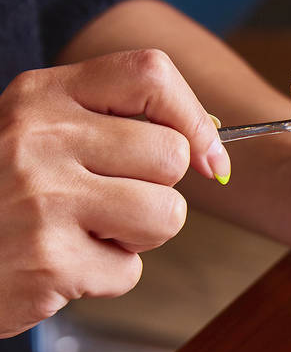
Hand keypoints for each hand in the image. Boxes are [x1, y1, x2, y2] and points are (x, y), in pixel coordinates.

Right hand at [0, 49, 229, 336]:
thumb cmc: (2, 196)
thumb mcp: (40, 136)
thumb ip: (114, 127)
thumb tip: (209, 145)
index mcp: (40, 95)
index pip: (150, 74)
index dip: (194, 119)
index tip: (206, 157)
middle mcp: (38, 137)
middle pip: (171, 156)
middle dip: (157, 189)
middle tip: (107, 203)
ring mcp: (41, 198)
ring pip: (167, 215)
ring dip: (140, 236)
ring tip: (85, 232)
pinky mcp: (47, 260)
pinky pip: (131, 271)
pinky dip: (105, 277)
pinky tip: (60, 265)